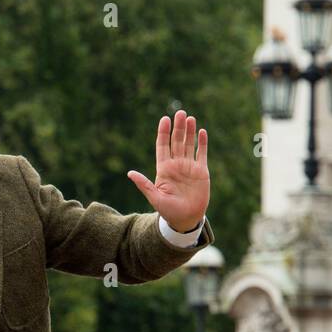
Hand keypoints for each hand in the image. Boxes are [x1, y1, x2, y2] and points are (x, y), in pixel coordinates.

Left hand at [127, 110, 209, 233]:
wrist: (186, 219)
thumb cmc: (168, 211)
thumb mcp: (155, 197)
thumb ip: (144, 184)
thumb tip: (129, 173)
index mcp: (164, 169)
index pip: (163, 146)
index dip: (163, 132)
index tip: (165, 119)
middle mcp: (176, 165)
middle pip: (176, 141)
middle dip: (178, 127)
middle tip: (180, 112)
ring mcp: (189, 167)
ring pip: (189, 144)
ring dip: (189, 131)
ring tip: (189, 118)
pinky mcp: (201, 171)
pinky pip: (201, 153)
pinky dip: (202, 143)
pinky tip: (202, 131)